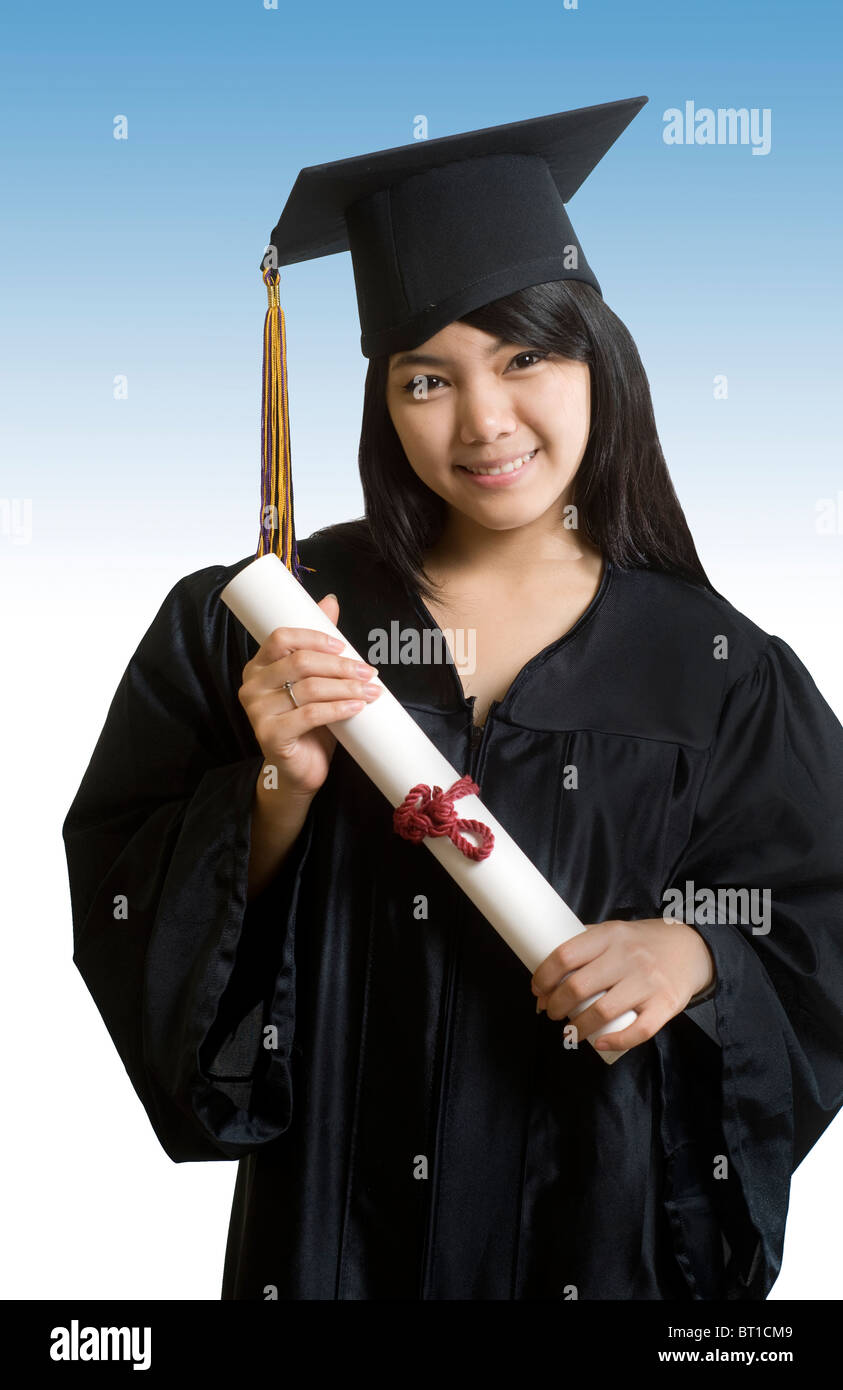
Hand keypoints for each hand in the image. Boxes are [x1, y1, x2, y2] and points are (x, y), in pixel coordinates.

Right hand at [237, 593, 382, 800]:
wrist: (301, 769)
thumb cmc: (308, 723)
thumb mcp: (314, 681)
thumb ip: (318, 644)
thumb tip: (329, 601)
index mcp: (258, 666)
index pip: (281, 637)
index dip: (314, 637)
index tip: (343, 646)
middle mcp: (251, 685)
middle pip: (300, 662)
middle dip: (340, 665)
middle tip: (369, 672)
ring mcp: (257, 711)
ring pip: (308, 688)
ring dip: (346, 687)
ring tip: (370, 691)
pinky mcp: (269, 735)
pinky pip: (309, 715)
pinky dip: (338, 709)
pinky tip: (356, 707)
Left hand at [530, 917, 716, 1052]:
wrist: (693, 948)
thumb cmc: (643, 943)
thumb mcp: (615, 932)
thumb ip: (585, 945)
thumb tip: (547, 977)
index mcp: (610, 935)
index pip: (566, 956)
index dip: (544, 977)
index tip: (537, 989)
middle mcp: (629, 956)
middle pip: (579, 987)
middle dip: (556, 1005)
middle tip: (551, 1012)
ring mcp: (648, 981)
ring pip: (603, 1012)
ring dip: (578, 1027)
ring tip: (569, 1030)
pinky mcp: (666, 1004)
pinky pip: (638, 1031)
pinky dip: (615, 1041)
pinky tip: (598, 1042)